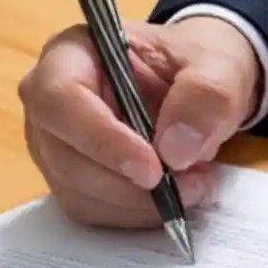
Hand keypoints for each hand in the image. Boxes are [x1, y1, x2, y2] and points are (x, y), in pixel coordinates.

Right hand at [18, 16, 260, 226]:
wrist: (196, 89)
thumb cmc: (193, 65)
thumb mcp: (217, 64)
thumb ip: (205, 94)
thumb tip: (176, 149)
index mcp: (71, 53)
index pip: (60, 99)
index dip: (102, 140)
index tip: (153, 169)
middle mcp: (49, 101)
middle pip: (65, 156)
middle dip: (129, 184)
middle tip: (190, 185)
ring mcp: (54, 144)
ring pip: (78, 192)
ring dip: (139, 203)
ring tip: (192, 186)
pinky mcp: (70, 179)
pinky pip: (92, 210)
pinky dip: (136, 214)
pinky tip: (171, 197)